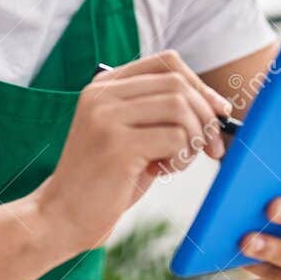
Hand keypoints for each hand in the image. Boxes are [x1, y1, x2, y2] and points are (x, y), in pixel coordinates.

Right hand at [34, 51, 233, 251]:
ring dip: (193, 139)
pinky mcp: (117, 144)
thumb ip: (160, 113)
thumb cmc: (104, 180)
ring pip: (181, 108)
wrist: (62, 216)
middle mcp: (102, 94)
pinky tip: (162, 172)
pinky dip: (182, 158)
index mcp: (104, 86)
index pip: (167, 62)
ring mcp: (107, 117)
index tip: (218, 113)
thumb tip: (218, 106)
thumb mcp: (130, 136)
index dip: (200, 85)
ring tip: (176, 163)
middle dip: (206, 116)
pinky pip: (176, 138)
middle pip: (178, 84)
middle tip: (210, 148)